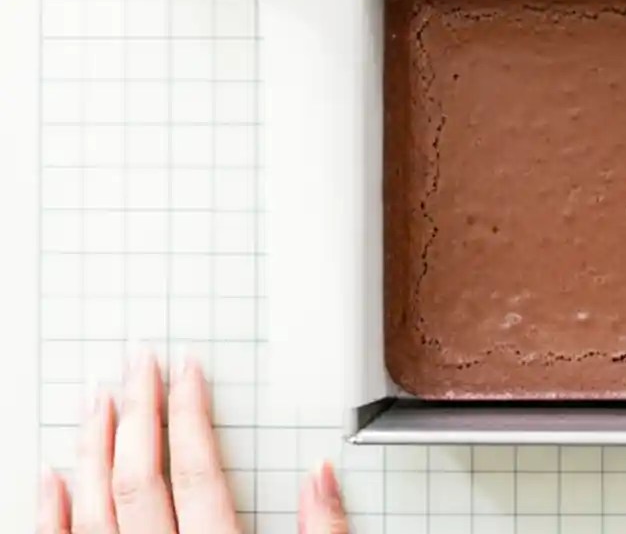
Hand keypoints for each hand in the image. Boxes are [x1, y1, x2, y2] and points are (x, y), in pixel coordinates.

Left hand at [37, 349, 351, 532]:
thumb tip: (319, 474)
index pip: (199, 472)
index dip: (191, 415)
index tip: (188, 374)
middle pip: (139, 481)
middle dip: (137, 414)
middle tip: (138, 367)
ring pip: (91, 510)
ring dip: (91, 449)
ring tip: (97, 403)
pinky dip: (49, 515)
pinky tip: (51, 478)